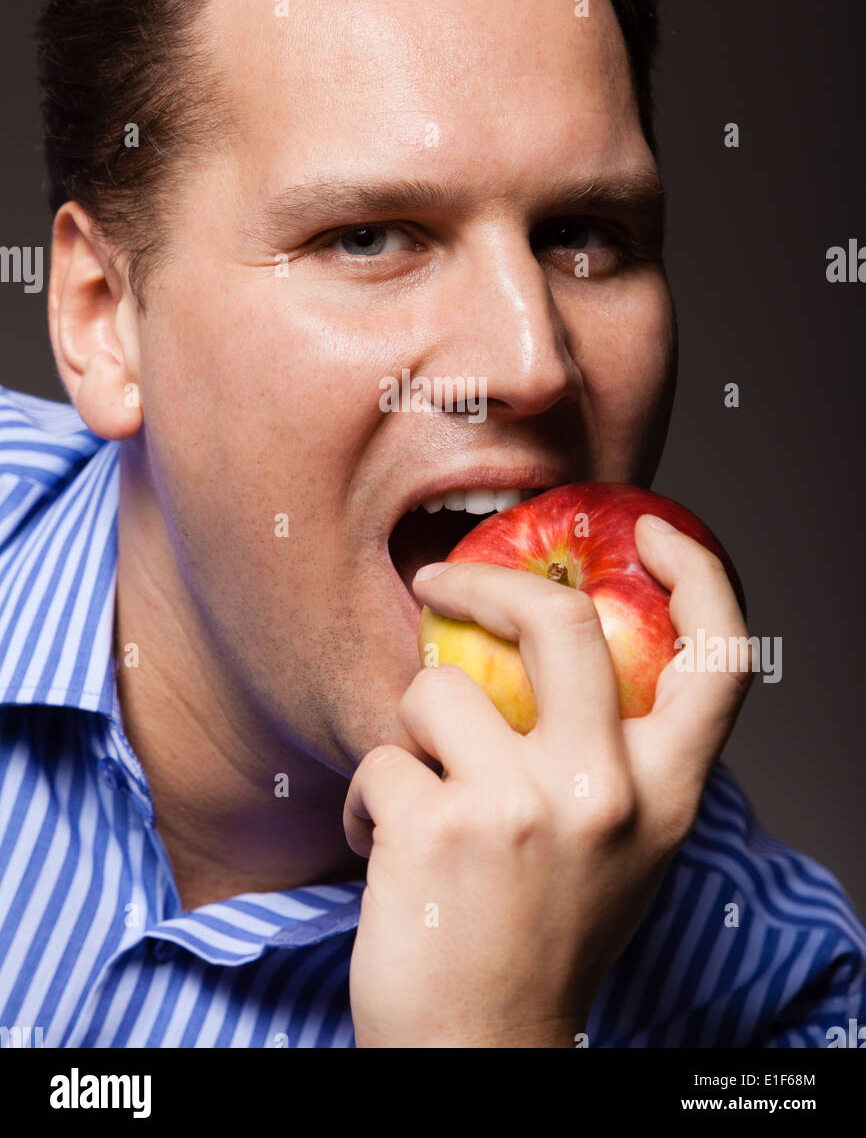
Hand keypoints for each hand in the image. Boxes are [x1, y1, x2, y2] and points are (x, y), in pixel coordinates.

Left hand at [344, 514, 751, 1047]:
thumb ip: (612, 758)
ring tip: (420, 801)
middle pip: (561, 621)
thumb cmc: (541, 940)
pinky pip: (380, 758)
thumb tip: (559, 646)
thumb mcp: (618, 849)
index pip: (720, 661)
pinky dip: (369, 798)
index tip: (652, 530)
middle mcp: (606, 796)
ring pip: (435, 688)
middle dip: (486, 581)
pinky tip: (387, 852)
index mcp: (665, 799)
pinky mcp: (437, 826)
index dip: (699, 573)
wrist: (477, 1053)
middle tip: (438, 582)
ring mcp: (521, 808)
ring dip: (410, 736)